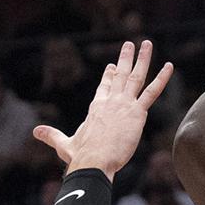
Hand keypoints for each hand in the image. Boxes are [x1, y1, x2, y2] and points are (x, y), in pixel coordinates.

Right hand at [30, 39, 174, 180]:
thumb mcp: (63, 144)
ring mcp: (124, 104)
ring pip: (136, 77)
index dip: (109, 76)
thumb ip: (51, 136)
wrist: (93, 160)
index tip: (112, 66)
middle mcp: (110, 101)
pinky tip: (169, 66)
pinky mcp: (137, 112)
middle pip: (119, 75)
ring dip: (142, 59)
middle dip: (124, 59)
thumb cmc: (79, 156)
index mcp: (96, 107)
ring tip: (146, 44)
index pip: (104, 87)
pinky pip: (152, 92)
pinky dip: (161, 78)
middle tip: (129, 45)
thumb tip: (35, 132)